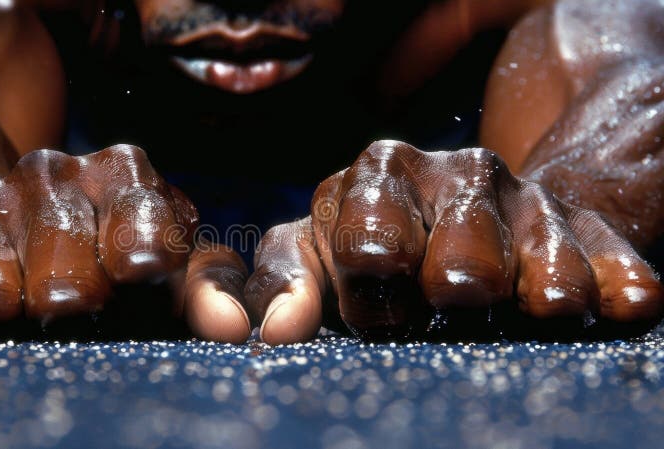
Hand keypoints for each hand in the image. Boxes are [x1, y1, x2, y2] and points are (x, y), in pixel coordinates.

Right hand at [0, 145, 250, 342]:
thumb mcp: (172, 253)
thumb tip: (230, 331)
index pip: (139, 212)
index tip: (143, 270)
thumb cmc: (116, 247)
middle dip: (67, 277)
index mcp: (123, 175)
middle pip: (60, 241)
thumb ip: (205, 287)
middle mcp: (51, 177)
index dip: (139, 243)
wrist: (29, 213)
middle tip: (70, 306)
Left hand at [246, 141, 663, 343]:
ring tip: (526, 309)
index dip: (372, 295)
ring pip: (539, 260)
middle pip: (463, 257)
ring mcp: (527, 198)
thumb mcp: (311, 251)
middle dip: (452, 291)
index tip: (377, 316)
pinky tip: (613, 303)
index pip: (372, 244)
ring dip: (532, 295)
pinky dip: (608, 285)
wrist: (457, 211)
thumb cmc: (370, 244)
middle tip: (444, 305)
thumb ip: (280, 283)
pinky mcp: (584, 227)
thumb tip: (264, 334)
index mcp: (379, 171)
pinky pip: (607, 259)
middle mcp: (458, 172)